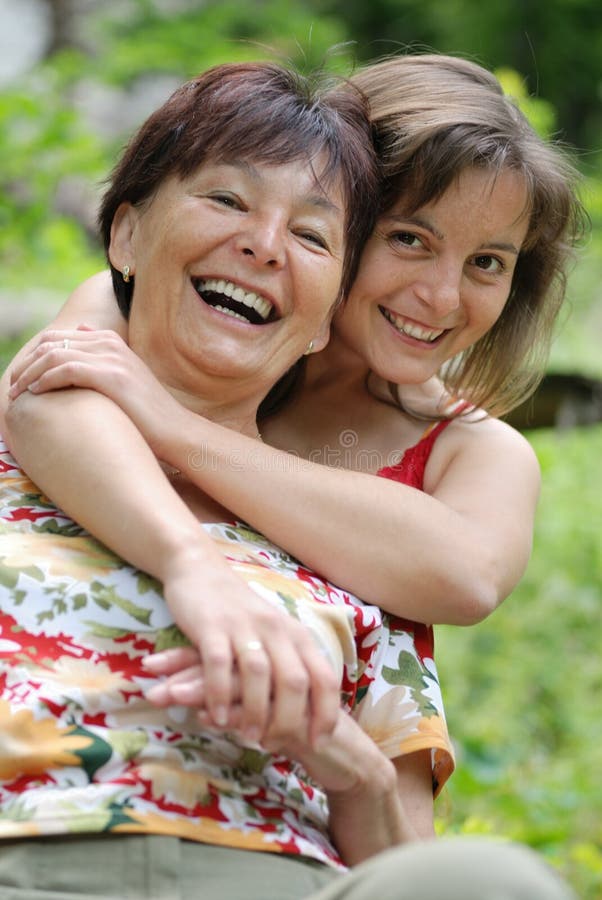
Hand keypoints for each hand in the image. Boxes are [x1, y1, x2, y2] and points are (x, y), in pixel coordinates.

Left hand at [8, 326, 178, 460]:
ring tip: (18, 393)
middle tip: (13, 385)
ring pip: (54, 354)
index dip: (34, 355)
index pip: (59, 337)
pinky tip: (37, 393)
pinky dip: (46, 380)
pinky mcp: (111, 376)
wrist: (175, 430)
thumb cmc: (147, 414)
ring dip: (30, 373)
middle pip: (52, 342)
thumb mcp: (124, 379)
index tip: (22, 377)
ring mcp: (112, 358)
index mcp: (111, 341)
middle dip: (27, 362)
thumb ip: (102, 358)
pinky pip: (65, 370)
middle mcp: (110, 344)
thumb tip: (81, 333)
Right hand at [147, 551, 340, 747]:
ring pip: (258, 675)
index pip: (324, 677)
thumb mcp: (274, 634)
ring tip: (249, 738)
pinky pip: (219, 665)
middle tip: (276, 745)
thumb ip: (288, 665)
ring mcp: (244, 627)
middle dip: (288, 720)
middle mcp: (275, 629)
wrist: (200, 570)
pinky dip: (220, 695)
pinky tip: (217, 716)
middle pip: (294, 681)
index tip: (319, 741)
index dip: (326, 712)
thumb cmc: (239, 611)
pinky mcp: (212, 626)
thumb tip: (304, 712)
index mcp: (296, 633)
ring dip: (254, 712)